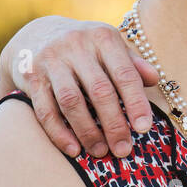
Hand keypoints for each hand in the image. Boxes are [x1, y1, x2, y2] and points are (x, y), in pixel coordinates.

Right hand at [3, 16, 159, 158]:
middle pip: (99, 90)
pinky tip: (73, 150)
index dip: (136, 103)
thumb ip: (132, 63)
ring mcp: (51, 60)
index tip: (145, 129)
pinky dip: (60, 132)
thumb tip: (155, 79)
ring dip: (88, 131)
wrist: (35, 34)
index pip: (125, 73)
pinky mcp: (31, 77)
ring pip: (72, 101)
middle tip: (123, 150)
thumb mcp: (109, 46)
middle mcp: (76, 45)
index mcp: (103, 37)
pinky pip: (45, 110)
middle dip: (114, 124)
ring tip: (100, 152)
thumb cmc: (85, 47)